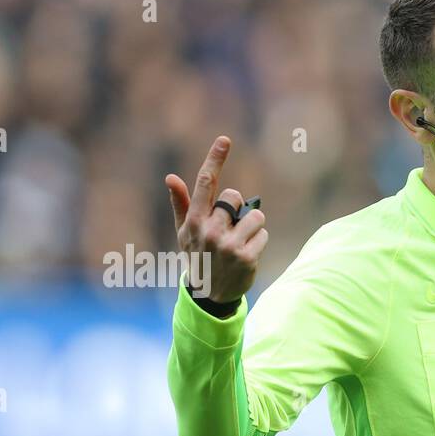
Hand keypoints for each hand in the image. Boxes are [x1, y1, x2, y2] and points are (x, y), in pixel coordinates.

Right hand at [165, 136, 266, 302]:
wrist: (210, 295)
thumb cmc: (198, 256)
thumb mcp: (185, 233)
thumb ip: (181, 204)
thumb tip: (171, 177)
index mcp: (194, 221)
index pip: (205, 183)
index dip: (215, 159)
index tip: (225, 140)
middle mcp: (210, 231)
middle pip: (235, 196)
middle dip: (237, 207)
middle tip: (230, 227)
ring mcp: (229, 245)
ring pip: (255, 215)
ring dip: (252, 225)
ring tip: (240, 241)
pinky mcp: (247, 257)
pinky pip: (263, 233)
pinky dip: (259, 240)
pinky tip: (247, 254)